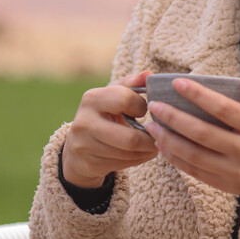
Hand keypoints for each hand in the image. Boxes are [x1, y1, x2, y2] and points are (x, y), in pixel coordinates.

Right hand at [63, 71, 158, 187]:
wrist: (78, 146)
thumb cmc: (105, 114)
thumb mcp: (114, 95)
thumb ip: (132, 84)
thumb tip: (149, 74)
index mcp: (92, 98)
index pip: (124, 100)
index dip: (142, 106)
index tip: (146, 110)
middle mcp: (83, 122)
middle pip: (129, 138)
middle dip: (151, 138)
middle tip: (160, 134)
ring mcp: (83, 145)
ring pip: (128, 153)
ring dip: (148, 150)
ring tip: (156, 143)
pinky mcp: (88, 163)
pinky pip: (122, 164)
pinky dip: (139, 159)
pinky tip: (144, 153)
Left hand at [147, 77, 239, 203]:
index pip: (225, 109)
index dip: (200, 95)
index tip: (178, 83)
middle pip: (203, 133)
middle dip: (175, 117)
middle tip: (155, 105)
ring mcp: (235, 171)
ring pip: (194, 154)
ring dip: (168, 139)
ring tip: (151, 125)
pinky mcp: (225, 184)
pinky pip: (194, 171)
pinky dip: (174, 158)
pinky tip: (161, 145)